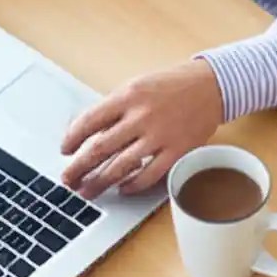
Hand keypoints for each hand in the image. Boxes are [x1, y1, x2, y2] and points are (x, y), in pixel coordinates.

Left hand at [60, 60, 223, 198]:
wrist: (211, 86)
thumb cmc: (171, 85)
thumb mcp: (137, 86)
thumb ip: (114, 108)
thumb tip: (88, 133)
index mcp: (128, 96)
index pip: (90, 121)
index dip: (72, 138)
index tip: (65, 150)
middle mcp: (141, 116)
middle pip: (101, 148)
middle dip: (79, 167)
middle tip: (68, 179)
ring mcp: (160, 135)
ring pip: (121, 166)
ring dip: (100, 182)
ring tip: (88, 191)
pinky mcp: (177, 151)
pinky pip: (149, 175)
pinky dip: (132, 185)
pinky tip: (122, 188)